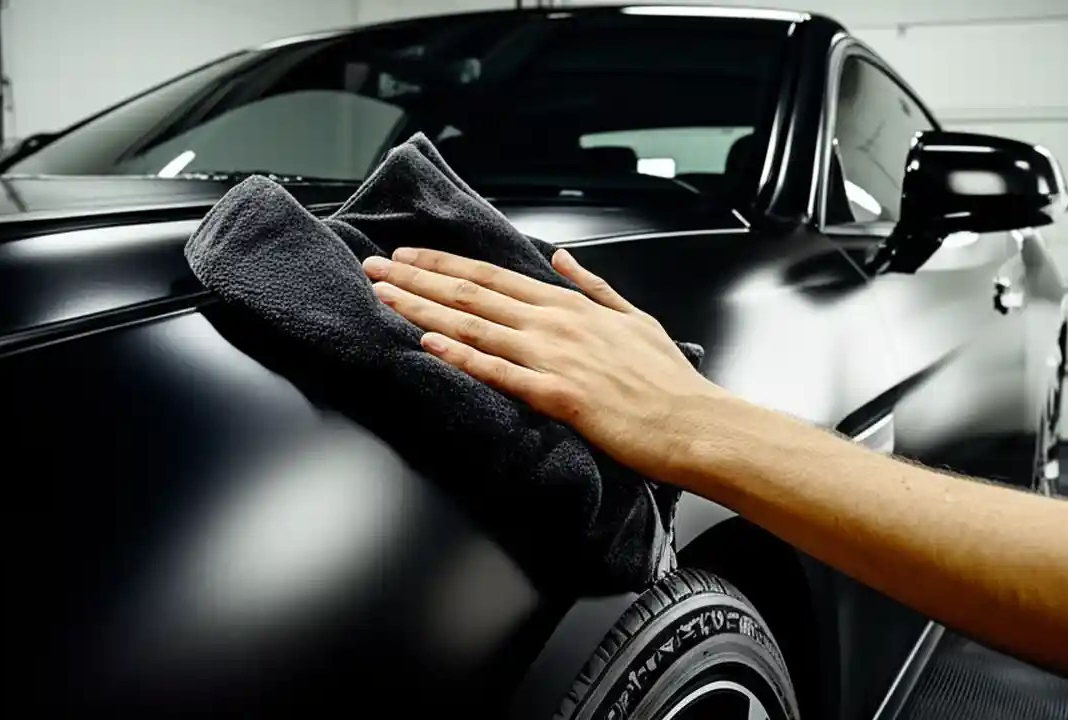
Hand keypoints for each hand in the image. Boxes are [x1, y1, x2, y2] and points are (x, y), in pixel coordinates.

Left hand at [363, 247, 726, 478]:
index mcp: (569, 305)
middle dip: (417, 279)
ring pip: (475, 326)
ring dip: (424, 310)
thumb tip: (561, 257)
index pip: (492, 276)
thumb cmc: (666, 378)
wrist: (692, 421)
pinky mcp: (557, 395)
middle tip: (375, 267)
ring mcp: (554, 357)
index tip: (409, 255)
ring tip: (384, 298)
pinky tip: (429, 345)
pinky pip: (500, 373)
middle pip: (472, 294)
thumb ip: (592, 285)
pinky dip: (462, 357)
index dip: (444, 264)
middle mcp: (554, 324)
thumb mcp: (633, 315)